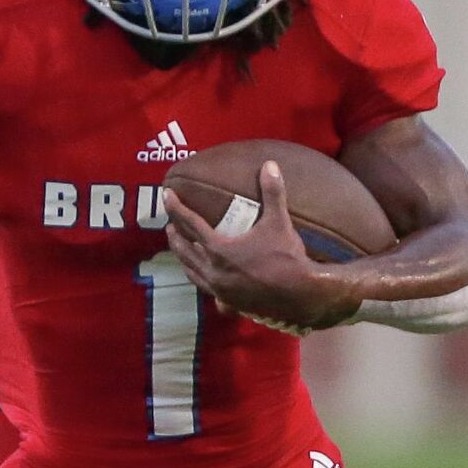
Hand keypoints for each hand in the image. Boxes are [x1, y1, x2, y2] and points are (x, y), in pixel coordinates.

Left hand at [164, 161, 359, 332]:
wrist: (301, 295)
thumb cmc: (287, 257)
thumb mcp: (279, 222)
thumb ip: (272, 193)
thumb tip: (270, 165)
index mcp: (219, 250)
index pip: (191, 224)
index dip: (177, 208)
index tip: (167, 196)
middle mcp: (213, 271)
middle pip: (185, 251)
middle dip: (175, 236)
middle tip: (170, 225)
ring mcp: (219, 290)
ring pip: (192, 272)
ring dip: (184, 259)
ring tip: (182, 250)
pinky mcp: (229, 302)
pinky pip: (208, 290)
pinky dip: (202, 281)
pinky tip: (207, 280)